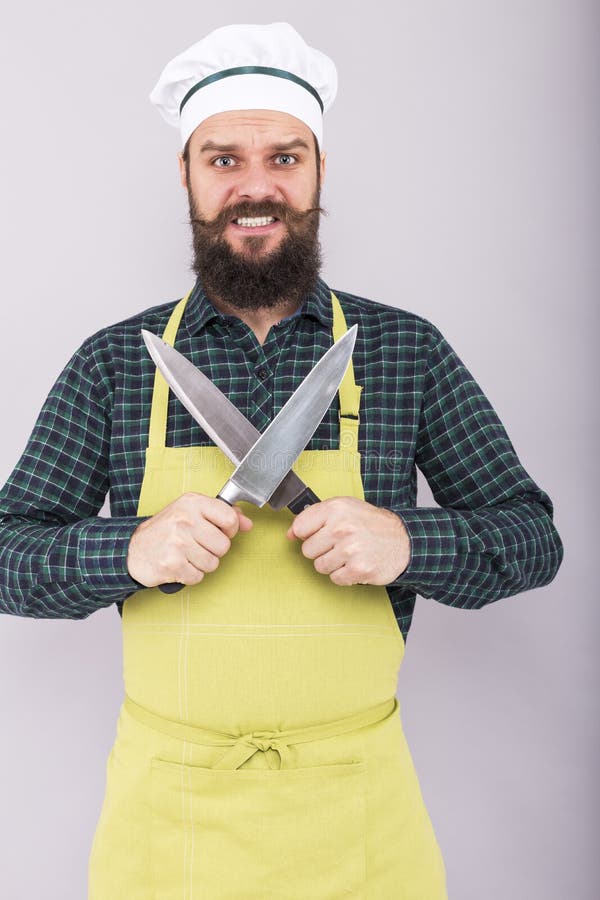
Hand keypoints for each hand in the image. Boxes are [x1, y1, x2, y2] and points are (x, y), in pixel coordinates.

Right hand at [127, 492, 252, 587]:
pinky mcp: (172, 564)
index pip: (229, 518)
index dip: (229, 530)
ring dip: (201, 564)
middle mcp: (185, 520)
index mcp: (192, 503)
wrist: (133, 549)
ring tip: (186, 555)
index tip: (219, 532)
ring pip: (213, 563)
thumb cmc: (165, 530)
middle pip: (223, 546)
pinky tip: (179, 565)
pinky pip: (198, 577)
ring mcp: (178, 542)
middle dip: (213, 550)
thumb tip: (247, 523)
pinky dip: (190, 575)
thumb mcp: (192, 513)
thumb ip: (222, 515)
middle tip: (196, 545)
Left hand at [286, 496, 409, 585]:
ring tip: (349, 554)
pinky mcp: (358, 569)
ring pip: (320, 566)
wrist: (403, 540)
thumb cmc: (371, 524)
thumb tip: (290, 534)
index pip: (300, 527)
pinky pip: (335, 578)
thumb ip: (314, 517)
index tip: (317, 534)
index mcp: (336, 508)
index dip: (306, 534)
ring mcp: (351, 549)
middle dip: (321, 550)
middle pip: (307, 550)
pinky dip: (344, 575)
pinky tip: (355, 563)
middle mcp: (342, 527)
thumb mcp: (344, 509)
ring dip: (333, 563)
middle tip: (339, 544)